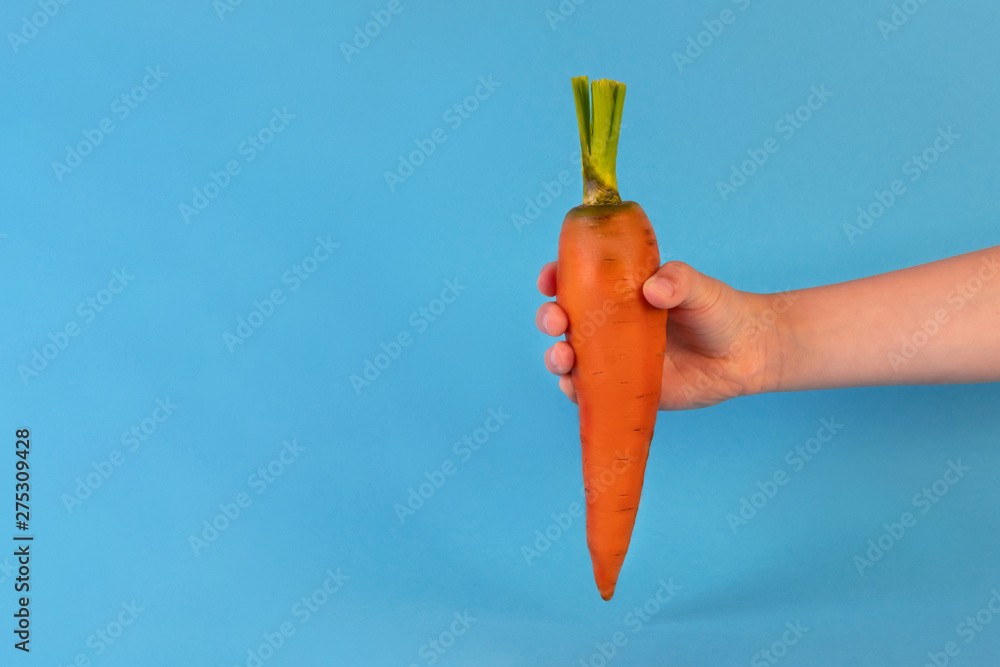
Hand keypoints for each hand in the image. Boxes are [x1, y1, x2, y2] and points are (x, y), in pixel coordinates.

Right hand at [536, 260, 785, 409]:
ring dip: (555, 357)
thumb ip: (678, 280)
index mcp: (620, 292)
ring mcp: (615, 358)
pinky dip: (575, 390)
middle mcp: (610, 325)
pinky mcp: (624, 389)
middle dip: (549, 318)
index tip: (548, 279)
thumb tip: (653, 289)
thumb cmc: (719, 311)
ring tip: (564, 357)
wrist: (746, 353)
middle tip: (556, 321)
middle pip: (564, 320)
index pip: (577, 281)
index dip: (555, 278)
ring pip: (569, 358)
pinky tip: (574, 386)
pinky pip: (590, 392)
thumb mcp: (699, 287)